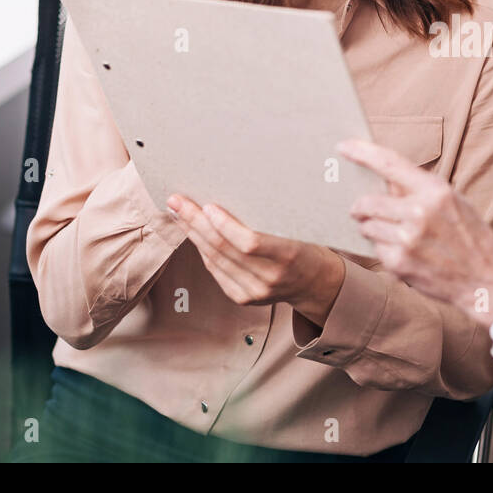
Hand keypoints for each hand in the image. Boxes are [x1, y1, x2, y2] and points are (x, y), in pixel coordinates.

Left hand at [166, 194, 344, 322]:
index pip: (250, 242)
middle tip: (177, 201)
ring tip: (178, 213)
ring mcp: (254, 291)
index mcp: (289, 256)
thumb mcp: (299, 228)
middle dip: (196, 223)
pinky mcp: (243, 298)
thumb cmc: (307, 245)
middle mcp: (269, 278)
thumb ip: (270, 218)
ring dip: (192, 234)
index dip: (226, 225)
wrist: (315, 282)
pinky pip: (216, 270)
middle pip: (224, 249)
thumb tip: (231, 194)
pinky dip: (202, 250)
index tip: (207, 205)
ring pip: (214, 260)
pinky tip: (193, 233)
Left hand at [338, 138, 492, 323]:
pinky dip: (385, 250)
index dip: (362, 152)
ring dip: (372, 229)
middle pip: (367, 202)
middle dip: (360, 207)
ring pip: (367, 227)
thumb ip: (420, 190)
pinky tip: (406, 254)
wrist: (487, 279)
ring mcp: (408, 240)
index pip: (389, 163)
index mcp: (435, 191)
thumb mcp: (453, 202)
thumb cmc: (472, 238)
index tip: (344, 147)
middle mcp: (419, 212)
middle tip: (361, 210)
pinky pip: (376, 250)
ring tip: (395, 235)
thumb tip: (385, 180)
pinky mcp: (400, 264)